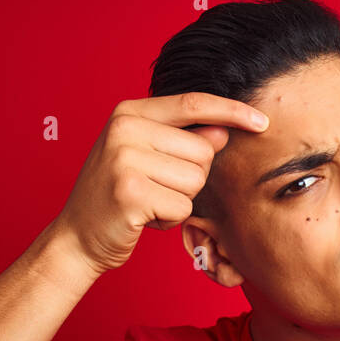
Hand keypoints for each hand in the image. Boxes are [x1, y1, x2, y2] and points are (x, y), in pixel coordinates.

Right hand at [51, 92, 268, 276]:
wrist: (78, 237)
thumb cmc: (118, 197)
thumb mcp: (147, 159)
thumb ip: (183, 142)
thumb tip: (223, 132)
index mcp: (129, 112)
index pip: (193, 103)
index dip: (231, 111)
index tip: (262, 121)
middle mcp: (125, 128)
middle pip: (202, 152)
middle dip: (191, 179)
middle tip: (156, 189)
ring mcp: (125, 159)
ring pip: (196, 181)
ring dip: (180, 201)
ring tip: (149, 202)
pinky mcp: (130, 192)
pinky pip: (182, 206)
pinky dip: (171, 219)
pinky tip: (145, 217)